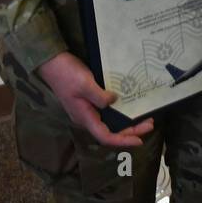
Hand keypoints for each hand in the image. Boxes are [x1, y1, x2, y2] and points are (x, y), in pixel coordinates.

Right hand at [36, 51, 153, 147]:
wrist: (51, 62)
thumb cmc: (66, 74)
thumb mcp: (85, 84)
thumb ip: (100, 96)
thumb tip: (115, 102)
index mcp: (84, 117)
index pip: (106, 136)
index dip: (123, 140)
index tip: (140, 140)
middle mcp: (86, 117)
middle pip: (110, 131)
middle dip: (130, 131)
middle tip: (150, 124)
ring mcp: (86, 109)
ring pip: (110, 122)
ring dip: (127, 122)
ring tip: (144, 117)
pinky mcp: (88, 100)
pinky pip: (107, 112)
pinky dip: (119, 111)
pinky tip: (129, 105)